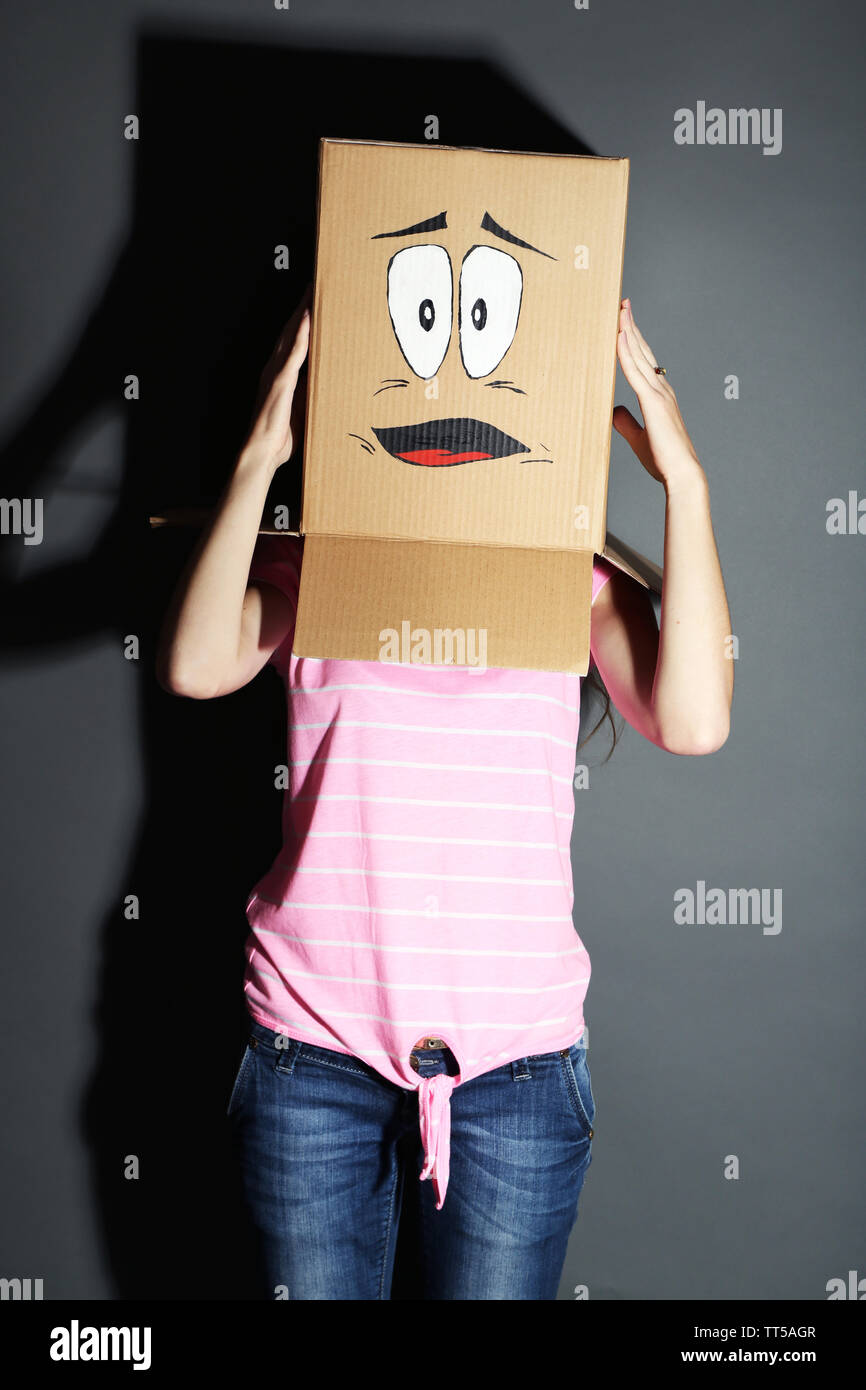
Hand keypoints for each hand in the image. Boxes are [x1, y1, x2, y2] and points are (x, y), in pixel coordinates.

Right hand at [240, 283, 311, 472]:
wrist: (262, 452)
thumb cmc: (279, 438)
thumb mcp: (301, 412)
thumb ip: (309, 395)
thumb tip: (323, 385)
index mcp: (280, 375)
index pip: (293, 342)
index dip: (302, 321)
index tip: (313, 303)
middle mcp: (276, 369)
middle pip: (290, 330)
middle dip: (302, 307)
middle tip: (315, 285)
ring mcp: (277, 373)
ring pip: (291, 334)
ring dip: (303, 312)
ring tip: (314, 291)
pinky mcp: (281, 381)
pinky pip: (294, 352)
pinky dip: (301, 333)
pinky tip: (309, 317)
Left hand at [613, 298, 703, 490]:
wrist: (682, 474)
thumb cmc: (664, 460)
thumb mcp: (638, 438)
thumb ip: (626, 423)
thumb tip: (613, 411)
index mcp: (659, 396)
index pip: (643, 362)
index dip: (633, 341)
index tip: (624, 323)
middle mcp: (661, 389)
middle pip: (642, 351)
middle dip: (631, 325)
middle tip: (622, 304)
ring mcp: (658, 393)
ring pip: (639, 355)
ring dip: (628, 330)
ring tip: (619, 309)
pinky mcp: (653, 402)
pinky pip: (635, 372)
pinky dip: (626, 352)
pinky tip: (619, 336)